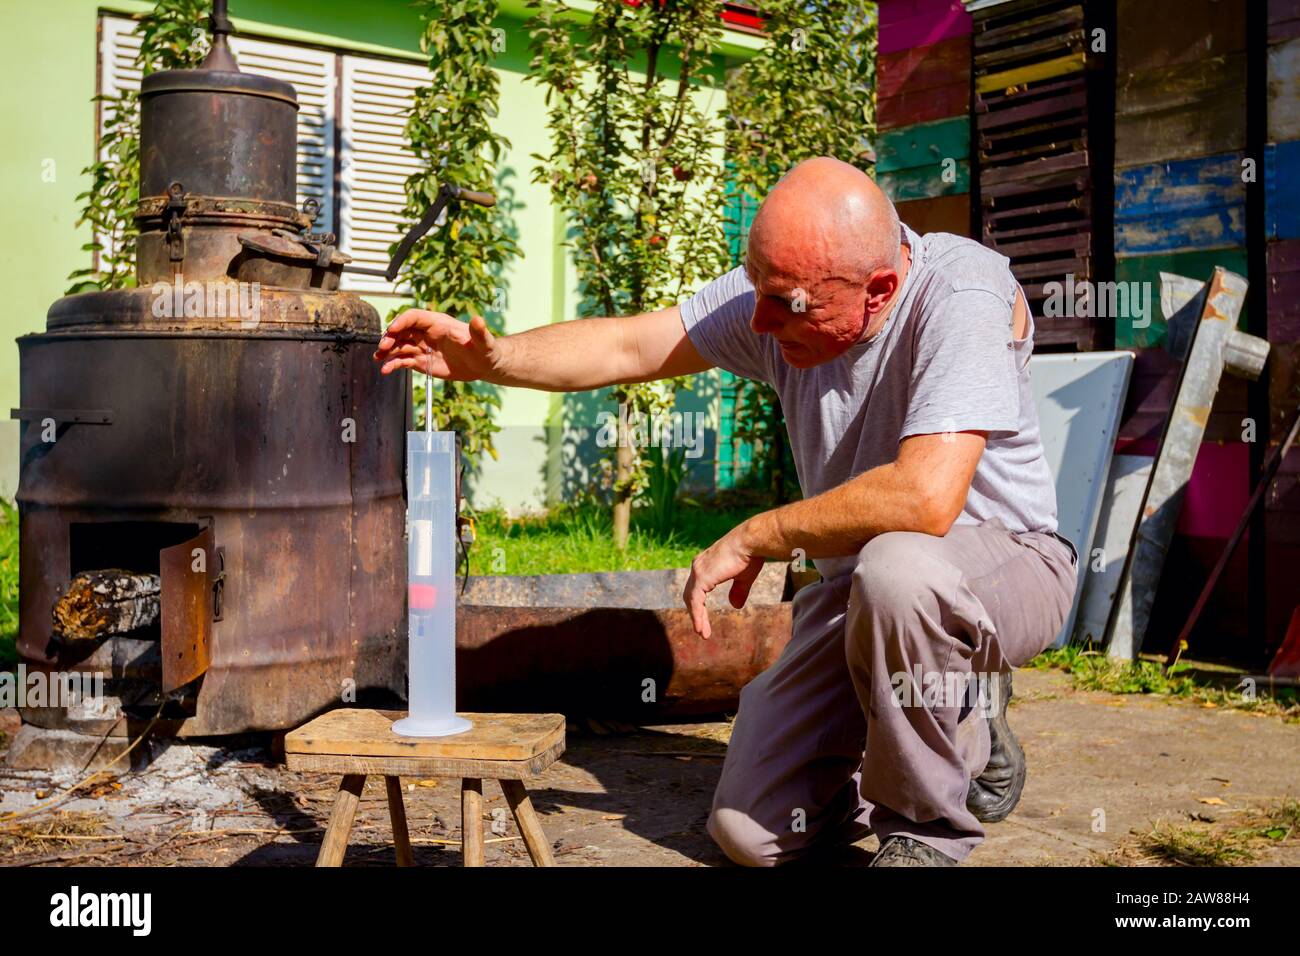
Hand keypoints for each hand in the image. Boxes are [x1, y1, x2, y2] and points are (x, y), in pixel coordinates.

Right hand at [373, 310, 501, 381]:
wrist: (483, 365)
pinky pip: (404, 361)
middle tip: (383, 347)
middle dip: (391, 337)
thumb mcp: (483, 342)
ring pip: (400, 346)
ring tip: (379, 359)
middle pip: (402, 331)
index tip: (392, 330)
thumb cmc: (485, 350)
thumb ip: (479, 332)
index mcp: (438, 323)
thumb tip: (478, 320)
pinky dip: (393, 364)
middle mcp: (427, 333)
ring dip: (387, 351)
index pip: (415, 317)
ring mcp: (422, 347)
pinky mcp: (421, 361)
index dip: (402, 321)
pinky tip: (386, 370)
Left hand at [682, 522, 765, 639]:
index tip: (703, 621)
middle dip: (696, 614)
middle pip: (691, 596)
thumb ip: (738, 591)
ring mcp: (698, 571)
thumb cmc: (750, 555)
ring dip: (697, 618)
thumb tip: (735, 606)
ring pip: (691, 600)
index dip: (699, 606)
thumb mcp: (743, 577)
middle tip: (702, 631)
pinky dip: (697, 616)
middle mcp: (698, 566)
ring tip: (702, 634)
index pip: (697, 589)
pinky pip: (696, 602)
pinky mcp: (702, 577)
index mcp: (705, 564)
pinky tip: (700, 628)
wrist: (751, 542)